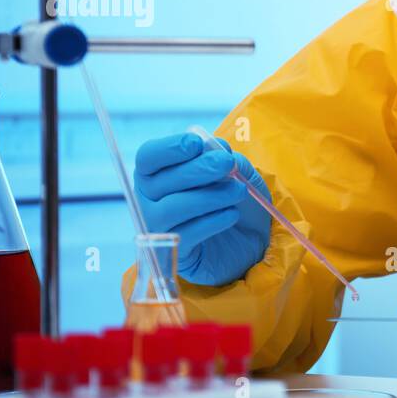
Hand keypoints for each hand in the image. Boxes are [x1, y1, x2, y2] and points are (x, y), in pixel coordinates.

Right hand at [134, 131, 271, 285]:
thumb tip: (213, 147)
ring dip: (209, 196)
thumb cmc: (233, 199)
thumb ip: (221, 157)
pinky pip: (186, 234)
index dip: (169, 148)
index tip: (196, 143)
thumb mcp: (234, 172)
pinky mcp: (171, 254)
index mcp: (156, 174)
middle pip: (159, 181)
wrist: (248, 240)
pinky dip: (213, 221)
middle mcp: (148, 201)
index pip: (148, 157)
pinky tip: (232, 214)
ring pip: (172, 208)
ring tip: (238, 191)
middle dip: (197, 169)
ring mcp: (156, 229)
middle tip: (227, 163)